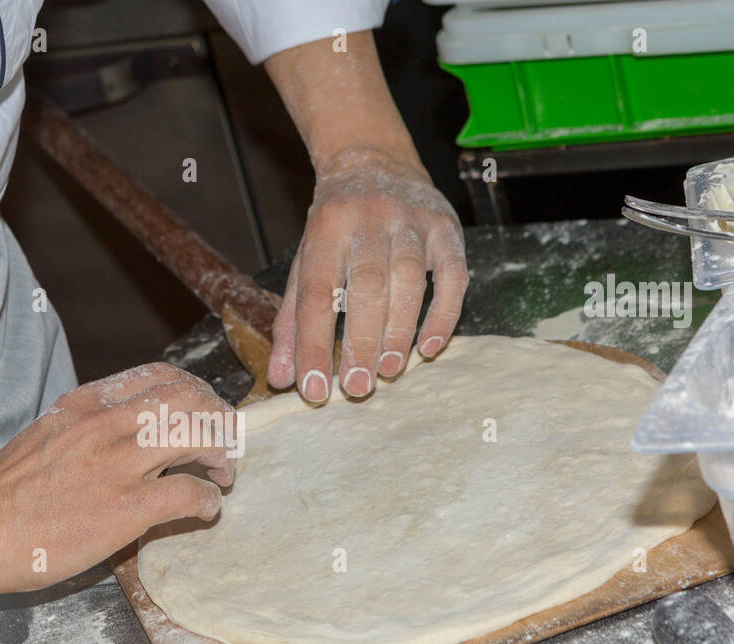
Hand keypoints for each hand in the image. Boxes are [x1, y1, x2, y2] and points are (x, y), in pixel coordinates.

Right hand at [0, 363, 235, 591]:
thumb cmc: (4, 491)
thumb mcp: (51, 435)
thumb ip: (91, 429)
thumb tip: (132, 441)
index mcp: (87, 403)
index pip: (161, 376)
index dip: (196, 393)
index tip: (204, 414)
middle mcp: (106, 423)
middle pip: (190, 398)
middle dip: (219, 418)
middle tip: (225, 445)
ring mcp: (117, 464)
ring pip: (199, 435)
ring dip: (222, 453)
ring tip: (222, 474)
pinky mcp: (125, 508)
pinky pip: (189, 493)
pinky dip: (208, 500)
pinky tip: (204, 510)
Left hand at [268, 145, 468, 401]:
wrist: (373, 163)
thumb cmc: (335, 227)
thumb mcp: (305, 263)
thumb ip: (292, 321)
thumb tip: (280, 379)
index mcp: (327, 228)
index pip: (317, 294)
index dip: (313, 345)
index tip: (315, 391)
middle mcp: (370, 220)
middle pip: (366, 287)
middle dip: (360, 342)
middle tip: (358, 387)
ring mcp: (412, 221)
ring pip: (410, 280)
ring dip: (400, 331)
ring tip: (390, 372)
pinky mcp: (447, 228)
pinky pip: (452, 275)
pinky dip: (443, 314)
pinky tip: (429, 348)